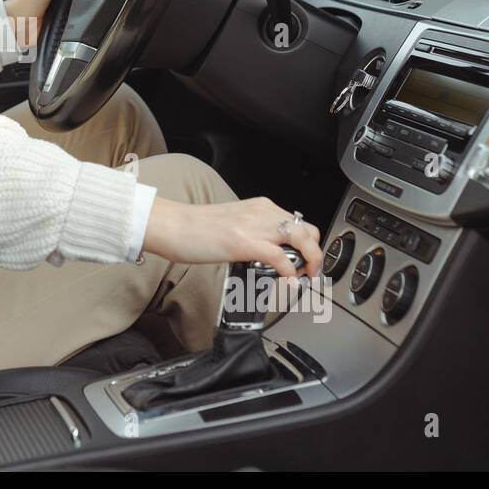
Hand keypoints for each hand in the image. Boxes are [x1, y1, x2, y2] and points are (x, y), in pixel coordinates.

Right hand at [141, 196, 322, 278]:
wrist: (172, 225)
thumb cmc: (193, 228)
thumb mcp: (232, 224)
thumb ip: (252, 233)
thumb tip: (265, 253)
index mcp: (259, 207)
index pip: (297, 222)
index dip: (308, 244)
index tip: (306, 260)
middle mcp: (262, 212)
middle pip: (307, 229)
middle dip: (315, 253)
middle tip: (310, 271)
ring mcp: (255, 226)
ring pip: (302, 239)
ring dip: (310, 261)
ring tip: (305, 278)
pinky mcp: (245, 242)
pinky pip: (281, 257)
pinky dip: (291, 272)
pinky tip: (288, 282)